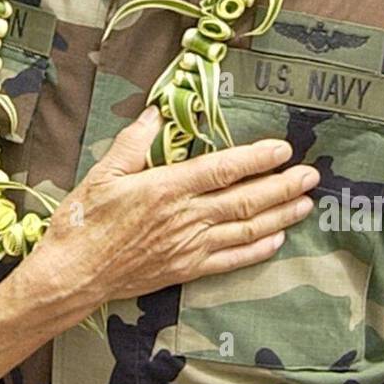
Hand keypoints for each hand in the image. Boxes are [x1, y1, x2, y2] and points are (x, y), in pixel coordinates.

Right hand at [31, 107, 318, 309]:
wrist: (72, 274)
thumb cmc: (84, 221)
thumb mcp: (104, 171)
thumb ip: (135, 139)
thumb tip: (160, 108)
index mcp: (166, 188)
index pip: (223, 169)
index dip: (257, 158)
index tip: (283, 148)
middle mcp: (185, 218)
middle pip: (245, 200)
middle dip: (282, 186)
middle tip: (311, 174)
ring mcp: (190, 247)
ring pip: (246, 229)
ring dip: (280, 216)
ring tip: (305, 203)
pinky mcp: (187, 270)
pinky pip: (232, 260)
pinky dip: (258, 250)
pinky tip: (277, 241)